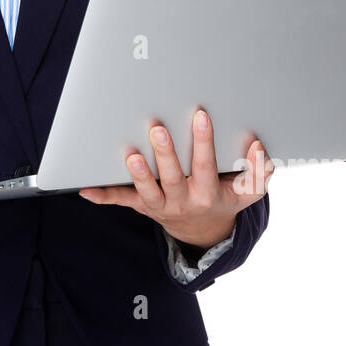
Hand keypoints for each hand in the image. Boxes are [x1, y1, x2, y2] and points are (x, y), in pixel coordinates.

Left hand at [78, 108, 273, 249]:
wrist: (204, 230)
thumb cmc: (224, 199)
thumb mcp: (248, 192)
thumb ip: (259, 171)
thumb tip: (258, 147)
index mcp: (208, 193)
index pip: (206, 165)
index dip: (203, 141)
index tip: (200, 115)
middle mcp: (183, 200)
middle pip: (173, 177)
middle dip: (166, 154)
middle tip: (158, 129)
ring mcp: (160, 205)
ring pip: (147, 191)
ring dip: (138, 174)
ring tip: (131, 155)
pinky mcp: (142, 206)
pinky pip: (122, 201)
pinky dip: (103, 196)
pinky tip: (86, 189)